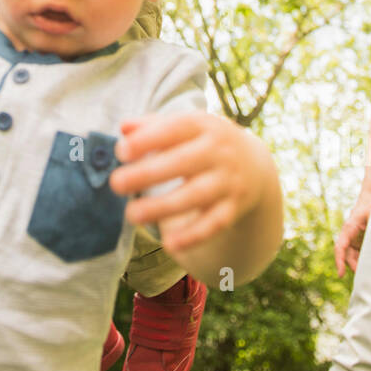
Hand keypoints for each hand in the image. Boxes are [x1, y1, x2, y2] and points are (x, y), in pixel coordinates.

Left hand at [109, 112, 263, 254]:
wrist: (254, 164)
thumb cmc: (203, 142)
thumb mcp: (185, 127)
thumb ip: (152, 126)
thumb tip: (123, 129)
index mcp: (203, 126)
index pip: (175, 129)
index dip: (148, 140)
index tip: (121, 152)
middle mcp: (219, 152)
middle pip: (183, 162)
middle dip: (149, 174)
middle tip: (116, 184)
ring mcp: (228, 180)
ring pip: (196, 195)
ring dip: (163, 207)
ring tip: (131, 214)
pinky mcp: (234, 207)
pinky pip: (214, 224)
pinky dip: (194, 235)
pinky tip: (169, 245)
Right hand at [334, 193, 370, 276]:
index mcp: (350, 228)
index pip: (340, 247)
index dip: (339, 261)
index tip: (340, 274)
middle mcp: (349, 234)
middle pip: (347, 255)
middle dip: (354, 267)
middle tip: (365, 279)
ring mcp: (354, 237)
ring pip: (352, 256)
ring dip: (359, 265)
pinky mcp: (359, 239)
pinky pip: (358, 253)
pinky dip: (363, 261)